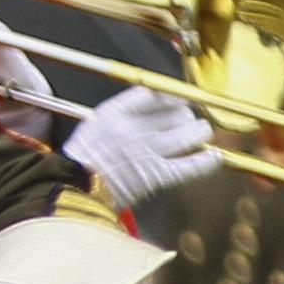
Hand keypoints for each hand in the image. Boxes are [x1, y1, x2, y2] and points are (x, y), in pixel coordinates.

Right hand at [67, 86, 220, 211]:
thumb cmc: (79, 161)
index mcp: (114, 113)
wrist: (69, 189)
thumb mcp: (93, 125)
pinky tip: (214, 156)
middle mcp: (134, 128)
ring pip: (190, 134)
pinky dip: (207, 161)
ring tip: (201, 134)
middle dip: (186, 117)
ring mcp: (147, 152)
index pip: (155, 95)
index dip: (171, 97)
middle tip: (188, 122)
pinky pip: (192, 165)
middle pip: (177, 113)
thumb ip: (120, 112)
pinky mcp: (157, 175)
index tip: (178, 100)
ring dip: (200, 133)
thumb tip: (151, 102)